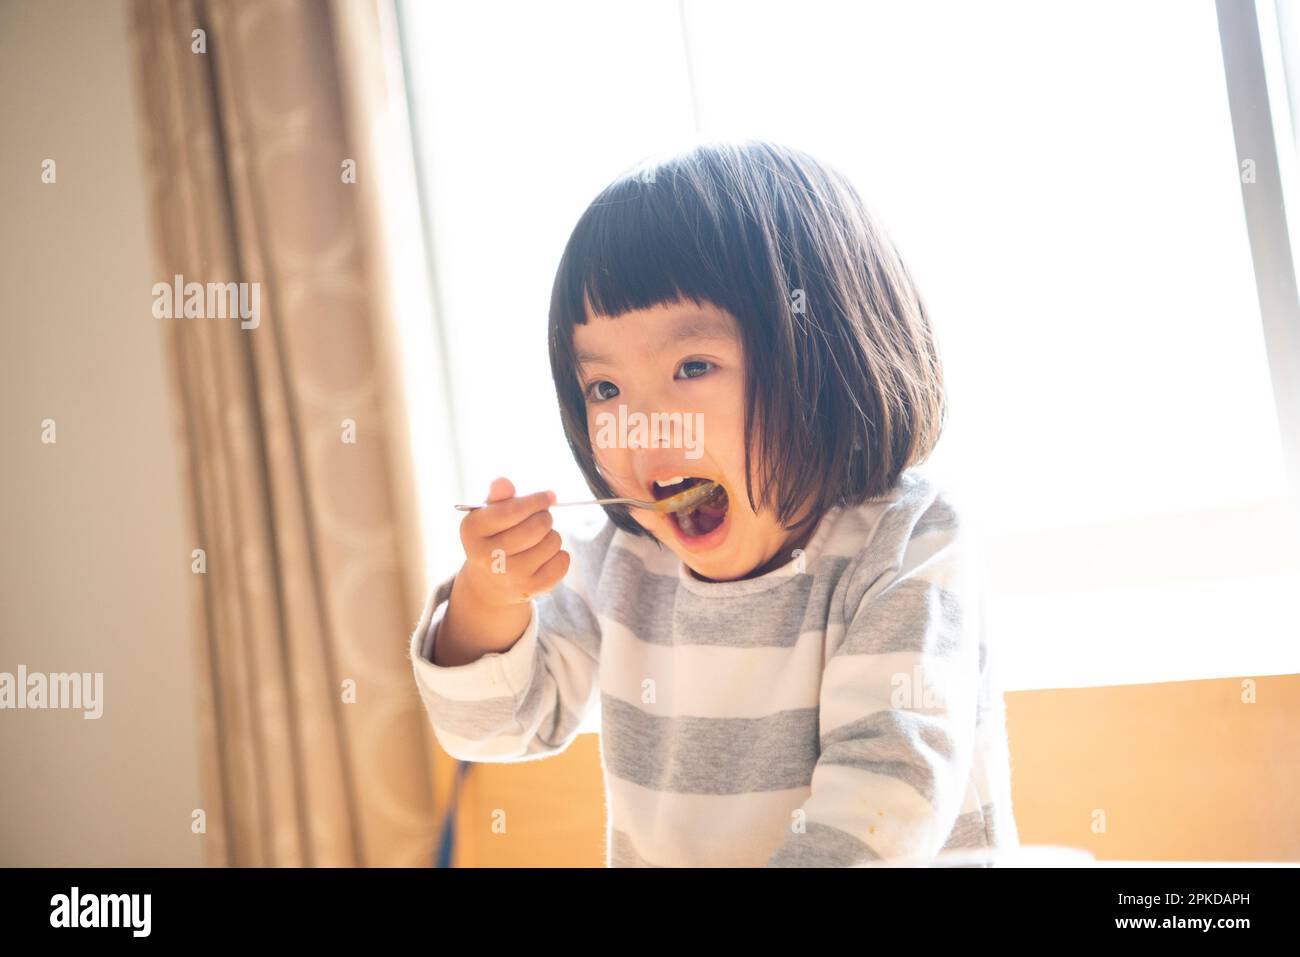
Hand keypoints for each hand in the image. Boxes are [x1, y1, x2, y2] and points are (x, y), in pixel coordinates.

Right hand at [456, 477, 570, 607]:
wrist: (489, 583)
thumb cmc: (493, 539)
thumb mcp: (489, 515)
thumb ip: (498, 496)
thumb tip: (503, 483)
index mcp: (472, 530)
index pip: (513, 509)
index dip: (537, 500)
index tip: (549, 496)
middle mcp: (487, 556)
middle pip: (538, 526)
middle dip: (545, 517)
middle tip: (542, 519)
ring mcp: (509, 576)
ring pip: (553, 542)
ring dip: (552, 536)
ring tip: (539, 541)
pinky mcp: (529, 589)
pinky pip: (562, 561)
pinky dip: (559, 555)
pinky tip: (544, 557)